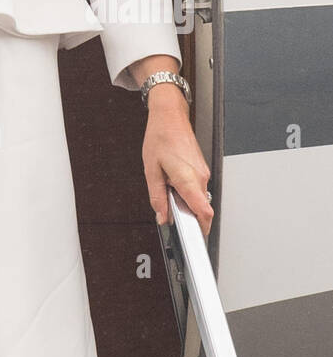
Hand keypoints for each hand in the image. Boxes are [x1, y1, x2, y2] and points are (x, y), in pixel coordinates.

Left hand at [142, 87, 213, 237]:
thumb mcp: (151, 169)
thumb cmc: (160, 136)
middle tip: (170, 209)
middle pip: (201, 208)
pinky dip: (187, 190)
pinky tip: (173, 180)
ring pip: (199, 197)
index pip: (204, 213)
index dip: (202, 229)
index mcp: (188, 179)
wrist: (170, 116)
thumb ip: (157, 196)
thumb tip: (161, 215)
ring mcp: (203, 172)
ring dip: (186, 200)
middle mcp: (201, 177)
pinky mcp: (201, 169)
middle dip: (188, 214)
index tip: (195, 240)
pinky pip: (197, 187)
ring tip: (168, 187)